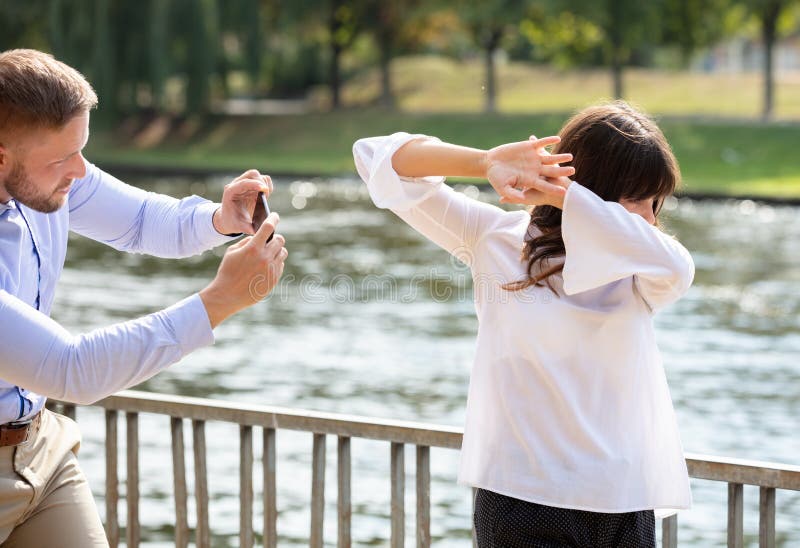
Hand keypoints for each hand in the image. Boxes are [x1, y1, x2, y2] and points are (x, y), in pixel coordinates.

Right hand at [200, 212, 286, 327]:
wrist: (228, 295)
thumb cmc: (228, 271)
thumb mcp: (232, 252)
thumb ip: (247, 241)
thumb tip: (258, 236)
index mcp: (253, 248)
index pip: (268, 227)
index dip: (273, 218)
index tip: (274, 216)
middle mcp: (264, 258)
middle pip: (280, 240)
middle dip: (275, 237)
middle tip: (269, 240)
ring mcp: (271, 269)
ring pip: (283, 252)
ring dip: (276, 250)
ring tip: (267, 254)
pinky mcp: (274, 279)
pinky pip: (280, 265)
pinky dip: (275, 263)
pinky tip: (265, 266)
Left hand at [213, 169, 273, 234]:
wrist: (229, 218)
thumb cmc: (233, 222)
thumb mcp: (238, 227)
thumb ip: (247, 228)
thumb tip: (256, 230)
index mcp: (230, 192)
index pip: (243, 183)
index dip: (255, 185)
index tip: (265, 190)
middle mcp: (237, 184)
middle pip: (252, 174)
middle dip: (261, 183)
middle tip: (266, 196)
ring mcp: (244, 183)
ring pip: (257, 176)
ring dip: (264, 184)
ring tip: (264, 198)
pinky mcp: (251, 185)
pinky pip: (262, 180)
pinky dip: (266, 186)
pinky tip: (265, 196)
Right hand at [486, 135, 573, 203]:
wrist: (491, 163)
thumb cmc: (496, 178)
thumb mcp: (503, 188)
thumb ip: (513, 194)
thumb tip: (522, 199)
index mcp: (530, 180)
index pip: (545, 186)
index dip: (553, 189)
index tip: (563, 192)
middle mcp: (535, 169)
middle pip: (552, 171)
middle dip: (562, 171)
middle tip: (572, 171)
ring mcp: (534, 158)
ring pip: (550, 157)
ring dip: (560, 157)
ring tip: (570, 156)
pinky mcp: (530, 146)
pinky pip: (541, 143)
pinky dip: (548, 141)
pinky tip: (557, 139)